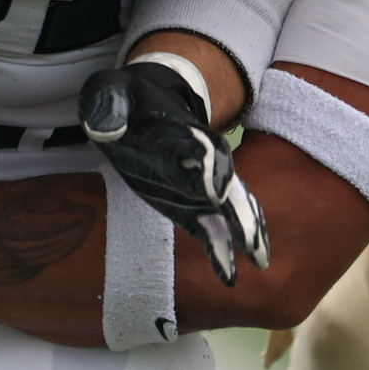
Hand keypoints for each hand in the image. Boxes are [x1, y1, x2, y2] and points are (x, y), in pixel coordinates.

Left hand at [80, 60, 269, 284]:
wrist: (146, 103)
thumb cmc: (127, 98)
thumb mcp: (111, 92)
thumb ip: (110, 105)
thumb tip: (108, 127)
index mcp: (180, 131)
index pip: (201, 148)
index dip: (210, 169)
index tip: (216, 194)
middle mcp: (199, 160)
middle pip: (227, 184)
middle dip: (239, 211)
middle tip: (250, 239)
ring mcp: (198, 184)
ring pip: (231, 208)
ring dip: (245, 231)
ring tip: (259, 260)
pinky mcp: (191, 205)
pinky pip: (214, 228)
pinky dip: (225, 250)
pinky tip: (231, 278)